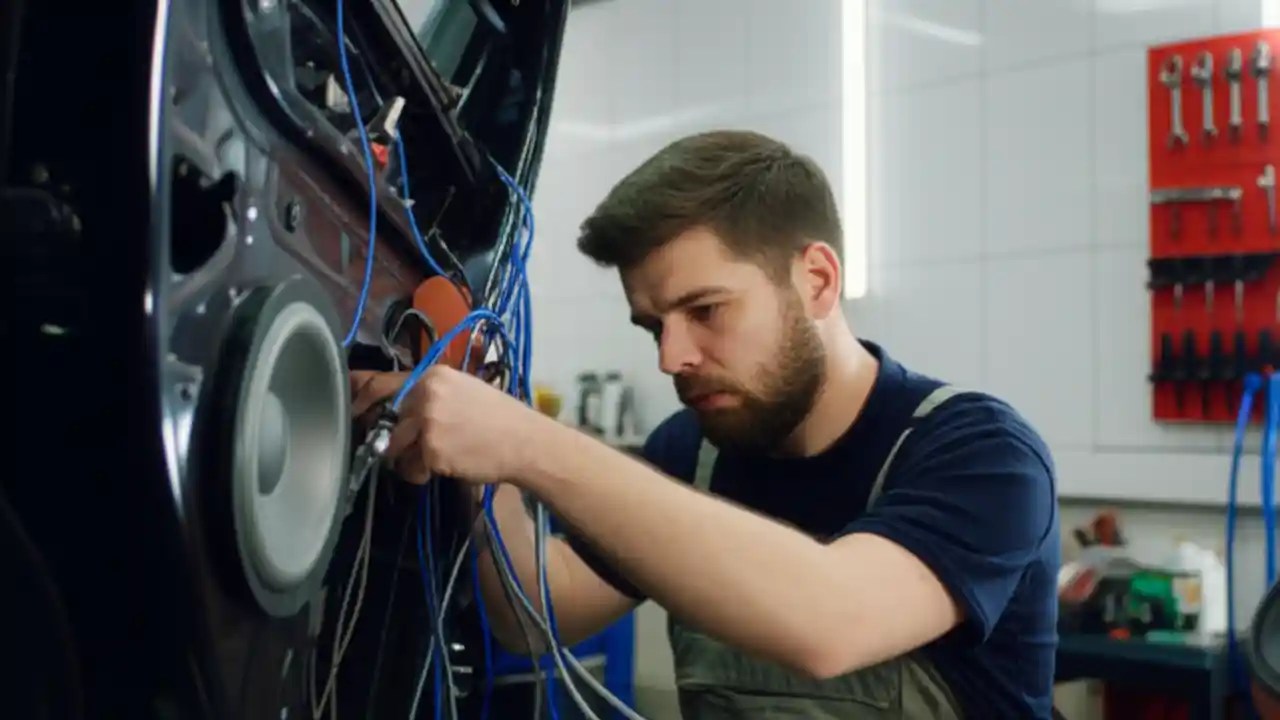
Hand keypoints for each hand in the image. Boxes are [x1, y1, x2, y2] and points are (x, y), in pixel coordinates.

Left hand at [350, 365, 543, 484]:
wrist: (525, 442)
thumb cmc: (500, 418)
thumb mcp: (465, 390)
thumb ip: (431, 394)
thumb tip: (398, 408)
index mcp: (432, 376)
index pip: (381, 384)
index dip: (360, 399)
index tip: (352, 411)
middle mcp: (425, 395)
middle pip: (388, 422)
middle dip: (396, 439)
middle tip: (412, 448)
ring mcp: (427, 423)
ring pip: (396, 447)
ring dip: (410, 459)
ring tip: (438, 459)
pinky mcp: (432, 451)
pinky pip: (412, 468)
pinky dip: (424, 473)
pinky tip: (447, 468)